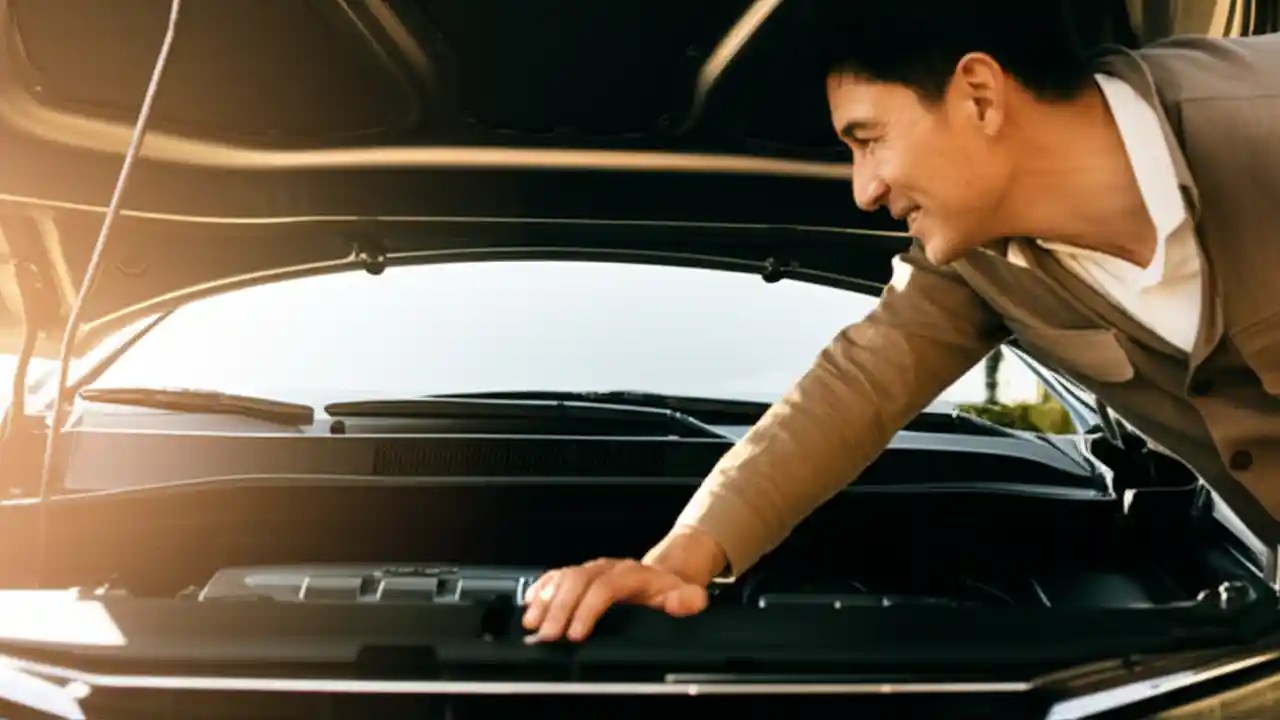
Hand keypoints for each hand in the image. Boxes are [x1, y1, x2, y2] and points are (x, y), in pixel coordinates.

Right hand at [520, 527, 726, 642]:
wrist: (664, 572)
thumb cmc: (670, 590)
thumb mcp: (686, 594)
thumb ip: (688, 599)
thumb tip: (687, 601)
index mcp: (632, 574)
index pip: (605, 587)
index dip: (588, 609)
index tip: (575, 634)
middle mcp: (608, 568)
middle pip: (578, 581)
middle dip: (559, 608)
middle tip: (548, 636)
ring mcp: (592, 570)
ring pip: (563, 577)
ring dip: (545, 600)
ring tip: (532, 624)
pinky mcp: (581, 575)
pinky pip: (556, 575)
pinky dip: (541, 588)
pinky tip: (529, 604)